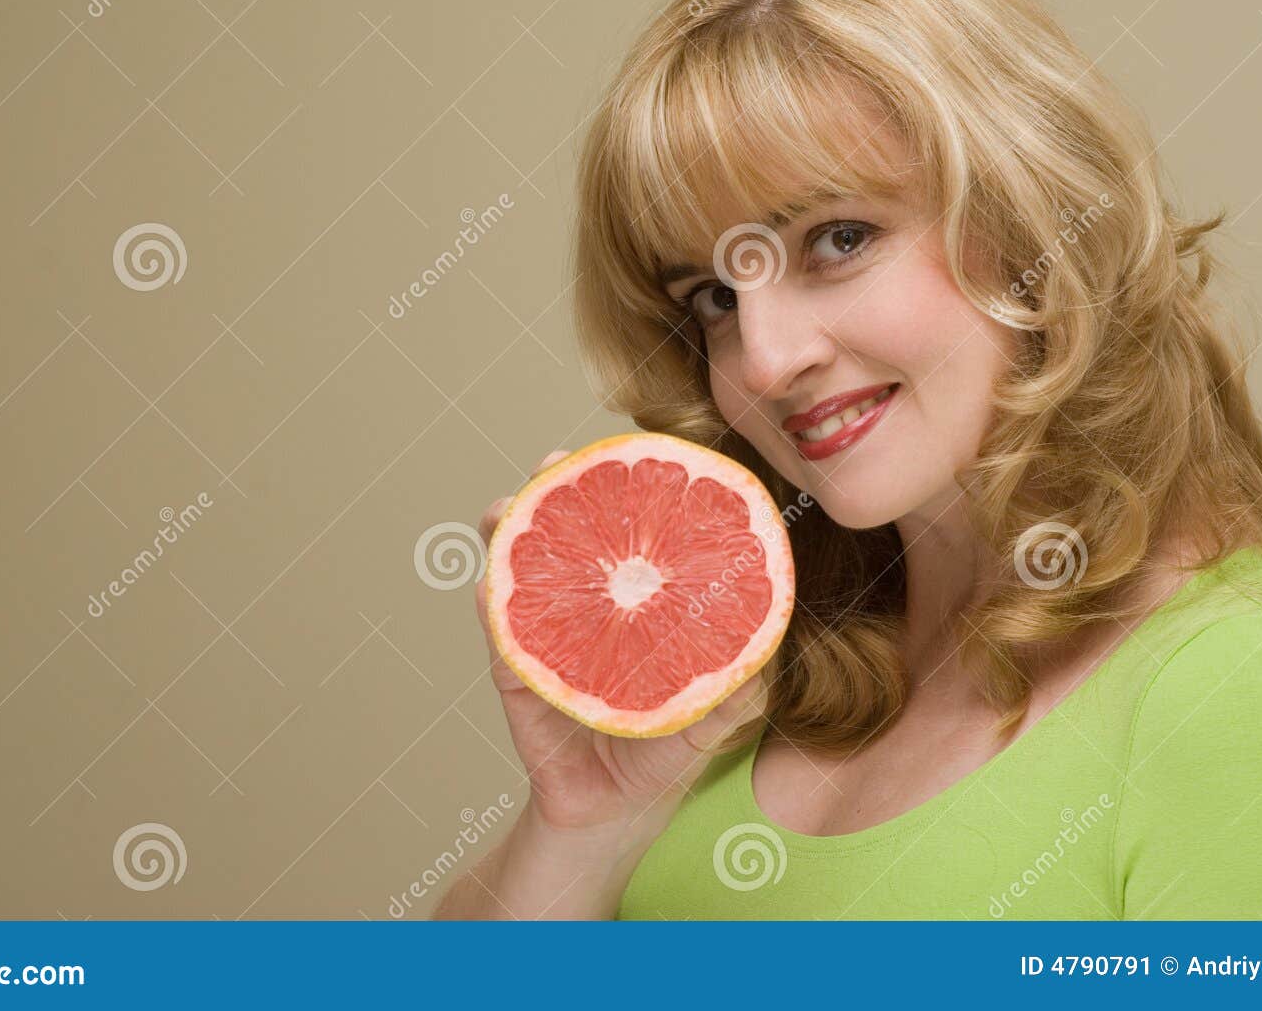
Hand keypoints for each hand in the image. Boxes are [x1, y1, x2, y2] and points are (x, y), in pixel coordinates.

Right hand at [474, 449, 768, 838]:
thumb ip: (739, 689)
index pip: (626, 535)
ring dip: (509, 532)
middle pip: (568, 533)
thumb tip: (769, 650)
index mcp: (631, 601)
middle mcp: (585, 605)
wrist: (610, 812)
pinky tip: (491, 588)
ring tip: (506, 511)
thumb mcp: (712, 720)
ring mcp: (546, 634)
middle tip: (556, 461)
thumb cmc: (662, 750)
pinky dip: (495, 610)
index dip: (622, 490)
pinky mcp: (517, 675)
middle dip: (557, 489)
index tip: (628, 450)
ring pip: (521, 570)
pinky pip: (501, 637)